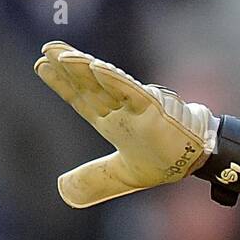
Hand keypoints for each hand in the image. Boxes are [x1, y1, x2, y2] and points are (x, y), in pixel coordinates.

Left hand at [33, 41, 218, 206]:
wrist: (199, 160)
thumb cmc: (165, 160)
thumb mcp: (121, 175)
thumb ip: (93, 179)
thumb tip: (62, 190)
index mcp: (112, 121)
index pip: (81, 98)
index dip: (61, 83)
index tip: (40, 66)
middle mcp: (122, 108)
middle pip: (90, 84)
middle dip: (68, 66)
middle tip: (46, 49)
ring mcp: (137, 105)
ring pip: (106, 82)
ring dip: (84, 68)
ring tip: (61, 54)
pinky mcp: (155, 108)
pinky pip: (132, 91)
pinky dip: (114, 80)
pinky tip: (96, 67)